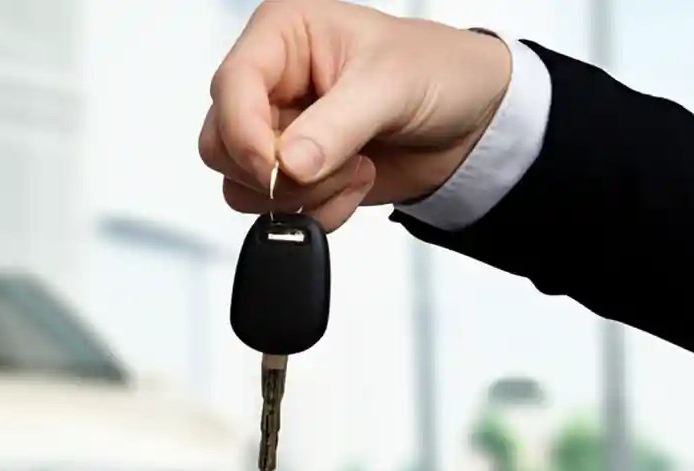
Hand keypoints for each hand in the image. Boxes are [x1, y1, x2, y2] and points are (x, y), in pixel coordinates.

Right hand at [200, 0, 512, 229]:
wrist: (471, 121)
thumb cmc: (438, 72)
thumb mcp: (391, 85)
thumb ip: (336, 126)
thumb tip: (289, 165)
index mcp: (282, 35)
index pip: (231, 86)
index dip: (246, 133)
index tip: (279, 167)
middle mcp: (269, 82)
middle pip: (222, 144)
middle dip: (277, 170)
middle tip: (334, 164)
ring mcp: (278, 132)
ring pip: (242, 184)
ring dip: (303, 194)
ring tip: (356, 167)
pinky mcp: (292, 174)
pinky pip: (273, 211)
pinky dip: (317, 211)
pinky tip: (356, 183)